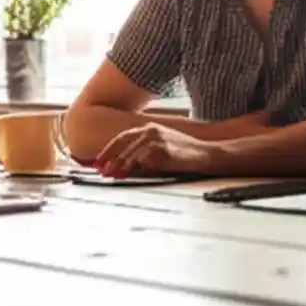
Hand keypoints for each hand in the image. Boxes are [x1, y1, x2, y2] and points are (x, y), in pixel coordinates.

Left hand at [94, 123, 218, 176]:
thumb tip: (124, 165)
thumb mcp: (162, 146)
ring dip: (119, 166)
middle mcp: (151, 131)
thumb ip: (144, 151)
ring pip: (131, 154)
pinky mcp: (163, 151)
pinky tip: (127, 176)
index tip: (99, 160)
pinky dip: (134, 170)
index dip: (109, 149)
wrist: (206, 154)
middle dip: (110, 159)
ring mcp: (157, 140)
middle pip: (124, 144)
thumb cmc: (184, 153)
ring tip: (110, 176)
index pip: (123, 137)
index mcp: (149, 128)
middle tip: (101, 170)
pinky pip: (144, 162)